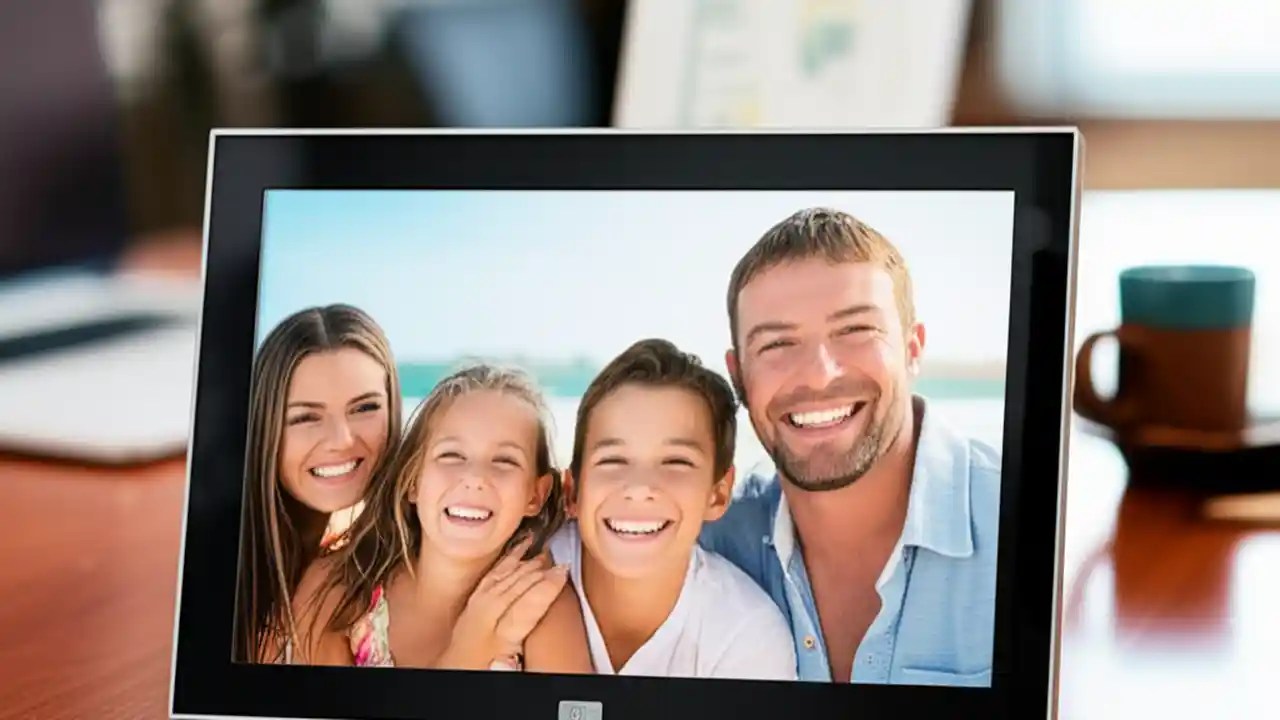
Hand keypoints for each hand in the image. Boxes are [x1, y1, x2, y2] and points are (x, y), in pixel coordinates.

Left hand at [435, 539, 556, 668]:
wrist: (444, 692)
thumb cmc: (475, 678)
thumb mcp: (508, 676)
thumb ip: (520, 657)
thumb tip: (538, 638)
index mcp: (495, 642)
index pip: (525, 606)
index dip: (546, 586)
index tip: (562, 572)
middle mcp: (480, 626)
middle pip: (511, 589)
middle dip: (534, 571)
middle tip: (556, 561)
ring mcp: (470, 620)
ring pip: (496, 584)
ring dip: (518, 567)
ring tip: (536, 556)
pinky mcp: (464, 619)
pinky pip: (483, 586)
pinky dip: (498, 570)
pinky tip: (508, 562)